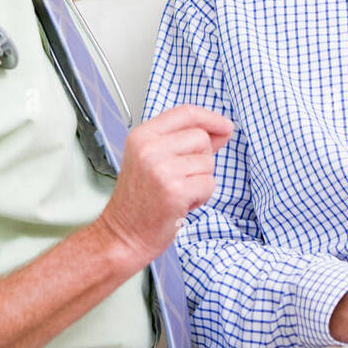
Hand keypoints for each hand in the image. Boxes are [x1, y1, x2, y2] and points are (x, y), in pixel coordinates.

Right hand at [95, 105, 232, 263]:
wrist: (123, 235)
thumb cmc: (138, 201)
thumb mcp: (152, 160)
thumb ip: (184, 142)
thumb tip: (221, 130)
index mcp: (142, 136)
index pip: (186, 112)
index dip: (210, 118)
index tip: (225, 126)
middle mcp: (149, 148)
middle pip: (201, 138)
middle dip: (201, 159)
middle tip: (180, 178)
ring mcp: (162, 168)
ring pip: (208, 163)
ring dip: (200, 180)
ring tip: (177, 192)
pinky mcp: (175, 190)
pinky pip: (209, 184)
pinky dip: (201, 197)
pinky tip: (180, 204)